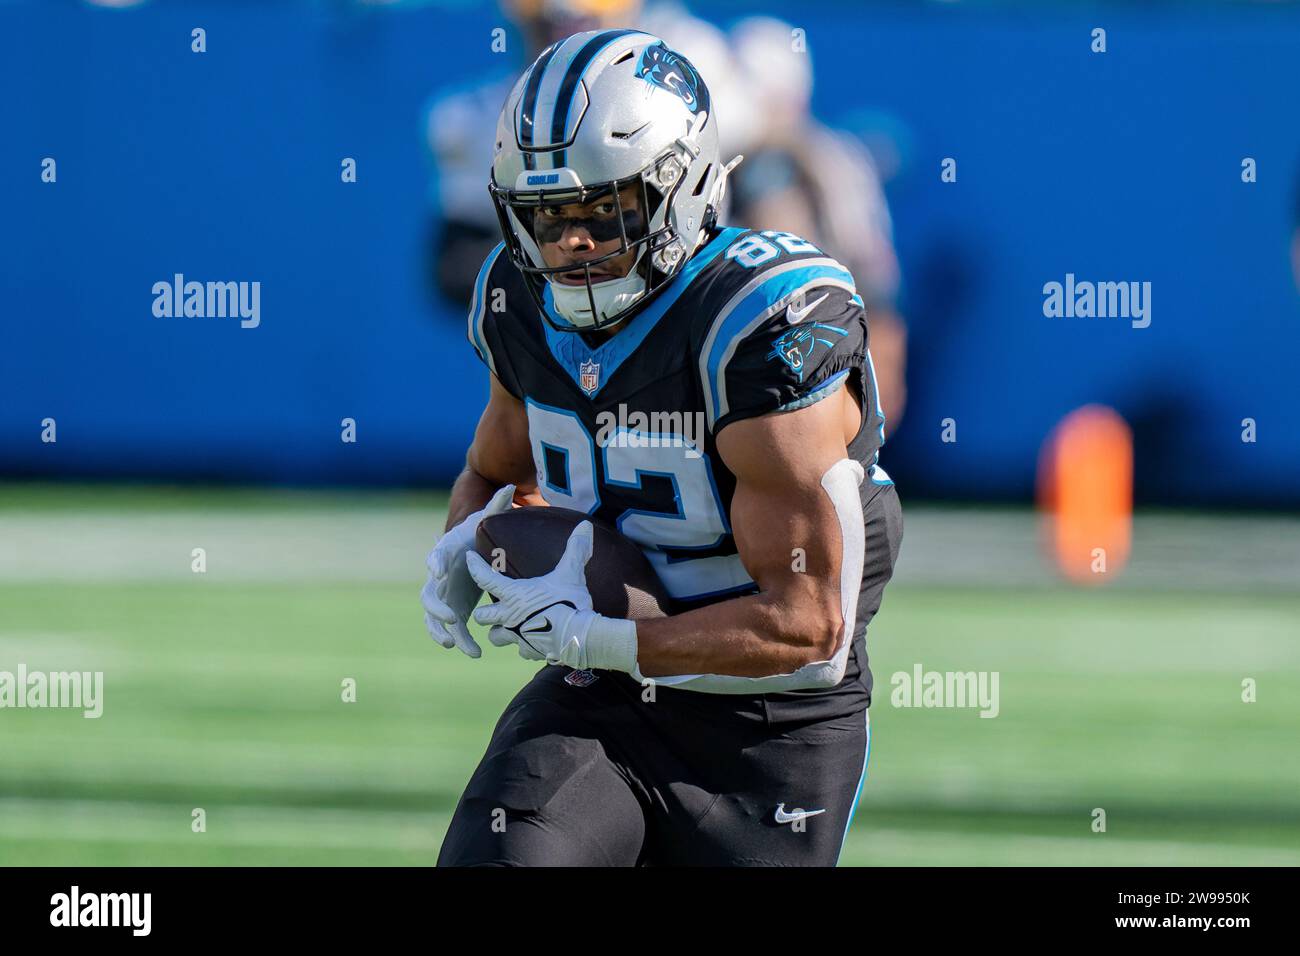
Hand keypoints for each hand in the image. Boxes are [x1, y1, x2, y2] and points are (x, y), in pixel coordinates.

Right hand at [420, 483, 514, 656]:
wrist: (467, 550)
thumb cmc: (475, 535)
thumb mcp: (485, 520)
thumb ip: (496, 506)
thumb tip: (510, 486)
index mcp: (447, 552)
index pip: (436, 555)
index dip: (435, 562)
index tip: (437, 570)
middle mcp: (439, 577)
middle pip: (428, 593)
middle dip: (436, 607)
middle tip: (450, 617)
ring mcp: (443, 596)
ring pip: (433, 617)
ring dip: (441, 631)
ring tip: (453, 643)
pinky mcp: (452, 610)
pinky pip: (449, 630)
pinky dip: (458, 641)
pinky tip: (474, 653)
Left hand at [465, 522, 637, 673]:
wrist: (577, 637)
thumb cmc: (569, 602)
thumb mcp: (571, 573)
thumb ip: (575, 549)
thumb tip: (585, 525)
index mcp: (513, 595)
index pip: (484, 578)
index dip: (474, 566)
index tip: (468, 557)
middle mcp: (509, 617)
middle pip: (481, 616)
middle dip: (484, 612)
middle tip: (493, 606)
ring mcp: (517, 637)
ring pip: (496, 638)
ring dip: (500, 632)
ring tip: (509, 627)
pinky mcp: (530, 652)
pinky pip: (522, 650)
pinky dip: (526, 646)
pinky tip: (536, 641)